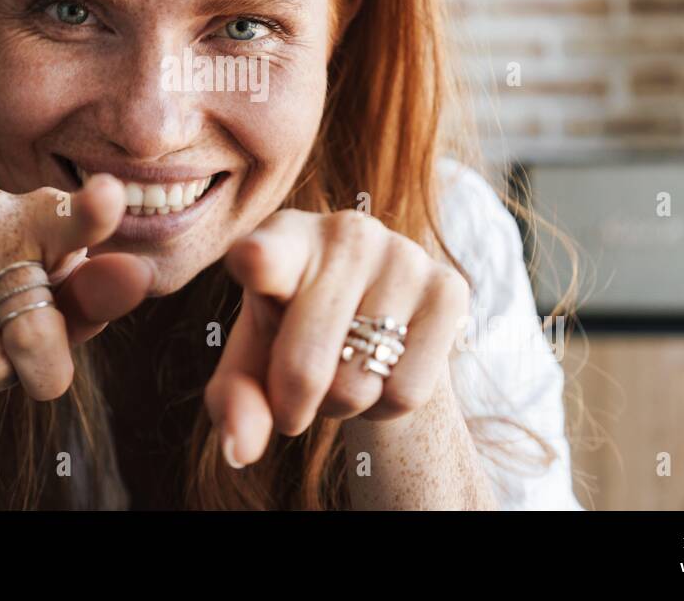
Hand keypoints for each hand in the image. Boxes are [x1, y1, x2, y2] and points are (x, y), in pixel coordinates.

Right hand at [0, 173, 152, 399]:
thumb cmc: (20, 312)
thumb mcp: (69, 309)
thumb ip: (102, 295)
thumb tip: (136, 274)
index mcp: (43, 212)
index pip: (72, 217)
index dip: (92, 212)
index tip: (108, 197)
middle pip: (29, 320)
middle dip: (38, 365)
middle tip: (31, 360)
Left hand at [205, 209, 468, 466]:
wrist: (376, 319)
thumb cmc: (296, 333)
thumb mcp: (254, 361)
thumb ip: (234, 398)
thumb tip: (239, 450)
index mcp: (282, 237)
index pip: (266, 253)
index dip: (258, 261)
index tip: (251, 260)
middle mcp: (345, 232)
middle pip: (304, 365)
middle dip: (293, 406)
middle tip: (295, 401)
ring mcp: (402, 254)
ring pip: (357, 386)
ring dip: (342, 405)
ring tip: (345, 369)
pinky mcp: (449, 287)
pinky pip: (407, 392)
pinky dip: (386, 406)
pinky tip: (384, 370)